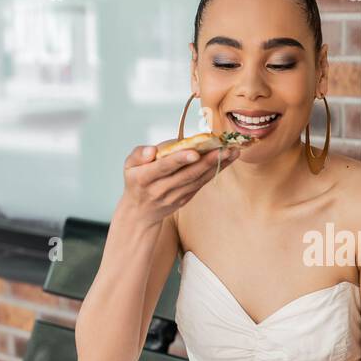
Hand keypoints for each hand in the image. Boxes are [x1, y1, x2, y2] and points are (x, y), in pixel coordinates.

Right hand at [120, 143, 238, 226]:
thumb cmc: (136, 181)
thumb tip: (151, 150)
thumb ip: (138, 154)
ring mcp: (175, 196)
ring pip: (197, 180)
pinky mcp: (186, 198)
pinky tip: (227, 160)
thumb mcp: (129, 166)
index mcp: (145, 178)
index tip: (195, 152)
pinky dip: (215, 171)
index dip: (179, 160)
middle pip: (186, 175)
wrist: (140, 212)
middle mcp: (160, 189)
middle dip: (206, 161)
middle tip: (223, 148)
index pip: (163, 167)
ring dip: (217, 166)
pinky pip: (202, 184)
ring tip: (232, 152)